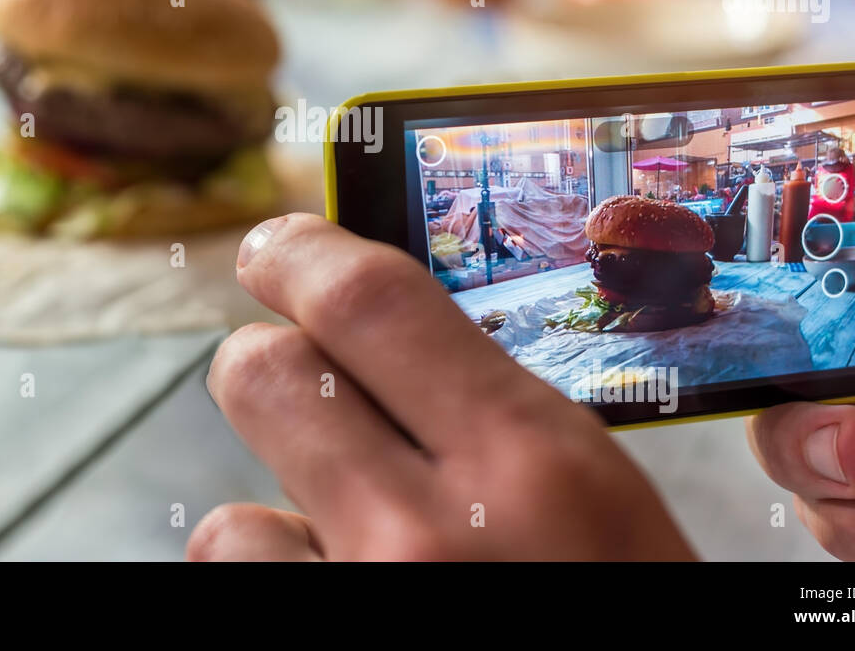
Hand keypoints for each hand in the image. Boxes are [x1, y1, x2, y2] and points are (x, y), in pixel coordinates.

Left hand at [189, 213, 694, 560]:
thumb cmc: (623, 604)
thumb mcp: (595, 507)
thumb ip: (494, 426)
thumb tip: (390, 352)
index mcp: (535, 466)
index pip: (370, 301)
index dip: (302, 254)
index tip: (278, 248)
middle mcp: (432, 534)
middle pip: (263, 377)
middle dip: (265, 363)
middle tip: (289, 370)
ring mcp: (360, 606)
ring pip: (231, 517)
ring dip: (274, 516)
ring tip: (341, 541)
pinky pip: (244, 592)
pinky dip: (276, 585)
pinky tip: (331, 595)